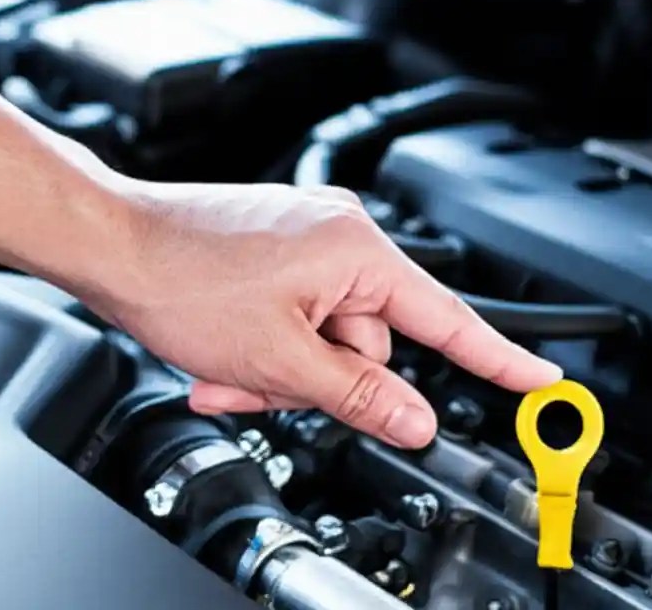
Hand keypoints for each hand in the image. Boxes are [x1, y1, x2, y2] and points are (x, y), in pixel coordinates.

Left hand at [82, 181, 562, 448]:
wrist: (111, 243)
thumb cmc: (181, 278)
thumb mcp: (281, 360)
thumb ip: (359, 395)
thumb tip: (415, 418)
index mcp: (357, 250)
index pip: (446, 319)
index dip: (497, 360)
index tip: (541, 380)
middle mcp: (336, 233)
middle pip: (365, 343)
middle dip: (314, 379)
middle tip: (261, 384)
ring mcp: (301, 238)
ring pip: (320, 337)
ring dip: (277, 370)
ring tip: (225, 368)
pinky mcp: (272, 247)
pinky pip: (290, 314)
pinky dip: (260, 345)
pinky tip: (220, 355)